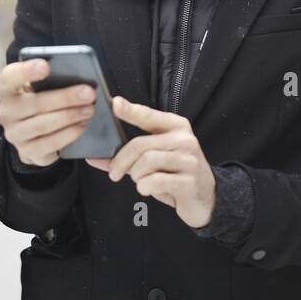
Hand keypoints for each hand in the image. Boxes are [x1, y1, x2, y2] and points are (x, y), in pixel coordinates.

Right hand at [0, 59, 96, 167]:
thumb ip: (50, 81)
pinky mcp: (27, 151)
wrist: (32, 134)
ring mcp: (15, 134)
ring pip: (42, 125)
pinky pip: (49, 144)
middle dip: (65, 98)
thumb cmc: (39, 103)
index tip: (46, 66)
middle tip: (88, 93)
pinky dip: (68, 134)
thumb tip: (76, 79)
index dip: (26, 72)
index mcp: (7, 90)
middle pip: (34, 103)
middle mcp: (6, 113)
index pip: (9, 77)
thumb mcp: (40, 88)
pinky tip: (81, 126)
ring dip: (69, 116)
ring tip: (88, 109)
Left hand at [84, 96, 215, 228]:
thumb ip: (125, 156)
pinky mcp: (189, 181)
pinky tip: (148, 189)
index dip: (130, 110)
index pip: (148, 115)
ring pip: (146, 163)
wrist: (206, 196)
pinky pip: (154, 181)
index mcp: (176, 126)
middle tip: (114, 173)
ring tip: (140, 180)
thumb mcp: (153, 160)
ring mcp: (189, 160)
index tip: (114, 103)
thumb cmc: (175, 174)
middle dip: (121, 161)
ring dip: (135, 176)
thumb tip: (94, 157)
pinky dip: (144, 187)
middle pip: (140, 144)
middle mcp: (184, 139)